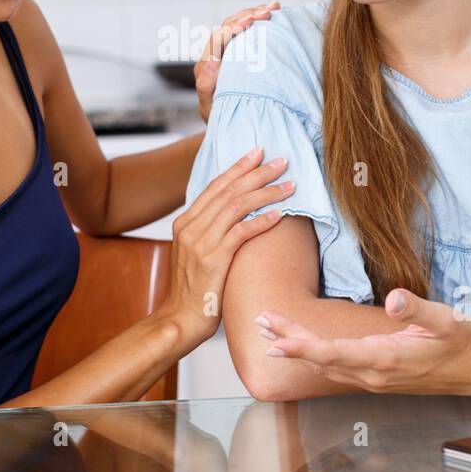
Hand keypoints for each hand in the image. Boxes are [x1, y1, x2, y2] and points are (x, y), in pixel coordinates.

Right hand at [159, 145, 292, 344]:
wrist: (181, 319)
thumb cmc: (196, 289)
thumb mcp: (197, 252)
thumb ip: (211, 231)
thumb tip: (237, 213)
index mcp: (185, 222)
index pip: (216, 186)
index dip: (239, 167)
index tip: (258, 152)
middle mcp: (190, 227)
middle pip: (229, 190)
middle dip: (257, 173)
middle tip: (282, 161)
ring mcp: (200, 243)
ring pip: (236, 206)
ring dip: (266, 192)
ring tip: (289, 185)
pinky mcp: (213, 260)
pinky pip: (241, 233)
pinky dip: (261, 220)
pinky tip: (279, 214)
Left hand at [194, 1, 279, 122]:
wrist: (227, 124)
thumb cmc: (220, 118)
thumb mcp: (212, 108)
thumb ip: (207, 86)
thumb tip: (212, 62)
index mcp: (206, 66)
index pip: (216, 40)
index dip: (230, 30)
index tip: (247, 25)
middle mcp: (213, 55)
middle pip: (227, 26)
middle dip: (247, 16)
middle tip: (268, 12)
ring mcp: (225, 52)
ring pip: (237, 24)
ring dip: (254, 14)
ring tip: (274, 7)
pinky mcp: (237, 51)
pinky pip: (246, 31)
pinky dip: (258, 20)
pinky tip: (273, 13)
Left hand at [254, 289, 470, 395]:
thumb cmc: (461, 342)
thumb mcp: (445, 319)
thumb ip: (418, 308)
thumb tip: (396, 299)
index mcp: (385, 359)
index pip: (334, 354)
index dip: (303, 347)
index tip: (276, 341)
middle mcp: (373, 374)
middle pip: (320, 360)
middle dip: (288, 342)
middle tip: (260, 323)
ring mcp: (373, 378)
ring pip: (326, 365)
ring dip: (298, 347)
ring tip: (271, 330)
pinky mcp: (375, 375)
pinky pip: (336, 367)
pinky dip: (314, 354)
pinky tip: (302, 344)